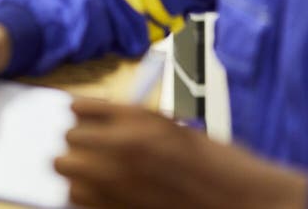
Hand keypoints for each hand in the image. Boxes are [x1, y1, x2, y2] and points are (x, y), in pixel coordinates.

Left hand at [54, 99, 307, 208]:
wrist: (240, 202)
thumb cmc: (214, 162)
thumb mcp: (170, 127)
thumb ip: (129, 119)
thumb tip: (89, 116)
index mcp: (137, 120)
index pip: (78, 107)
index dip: (82, 114)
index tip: (84, 119)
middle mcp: (121, 149)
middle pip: (68, 140)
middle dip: (77, 144)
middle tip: (92, 149)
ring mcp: (116, 185)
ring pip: (68, 175)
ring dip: (78, 173)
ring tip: (97, 175)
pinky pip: (79, 202)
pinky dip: (87, 197)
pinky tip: (105, 194)